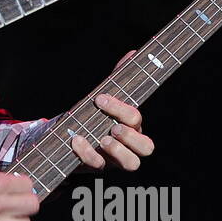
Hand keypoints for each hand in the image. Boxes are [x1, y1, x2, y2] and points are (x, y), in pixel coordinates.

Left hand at [68, 51, 154, 171]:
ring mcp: (115, 159)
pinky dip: (88, 154)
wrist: (74, 138)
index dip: (122, 109)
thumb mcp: (105, 98)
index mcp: (131, 125)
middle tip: (113, 128)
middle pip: (146, 147)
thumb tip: (133, 53)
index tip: (100, 98)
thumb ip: (118, 79)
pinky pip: (99, 167)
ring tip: (103, 140)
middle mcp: (128, 144)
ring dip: (118, 151)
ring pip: (132, 164)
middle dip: (131, 137)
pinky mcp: (98, 167)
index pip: (136, 119)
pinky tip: (76, 141)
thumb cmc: (96, 116)